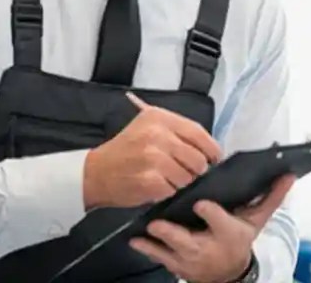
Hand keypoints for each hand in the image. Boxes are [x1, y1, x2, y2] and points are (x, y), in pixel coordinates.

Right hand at [83, 93, 222, 209]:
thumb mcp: (147, 129)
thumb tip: (209, 150)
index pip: (198, 133)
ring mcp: (153, 157)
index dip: (211, 149)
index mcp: (158, 117)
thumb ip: (176, 133)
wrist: (96, 172)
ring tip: (166, 180)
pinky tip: (156, 188)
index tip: (215, 159)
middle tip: (184, 173)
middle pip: (197, 158)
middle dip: (195, 170)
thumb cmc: (126, 151)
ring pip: (188, 177)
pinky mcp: (149, 180)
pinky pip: (173, 190)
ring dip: (181, 183)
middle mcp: (157, 134)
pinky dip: (168, 193)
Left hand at [130, 173, 295, 282]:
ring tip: (143, 228)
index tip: (201, 203)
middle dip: (174, 233)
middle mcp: (208, 248)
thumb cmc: (239, 240)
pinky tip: (135, 238)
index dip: (211, 213)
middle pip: (189, 242)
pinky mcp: (176, 264)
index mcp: (229, 233)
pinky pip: (159, 257)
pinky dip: (147, 248)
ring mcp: (190, 260)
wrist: (228, 273)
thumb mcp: (257, 220)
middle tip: (158, 222)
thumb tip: (289, 174)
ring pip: (171, 251)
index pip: (220, 222)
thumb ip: (271, 196)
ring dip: (156, 241)